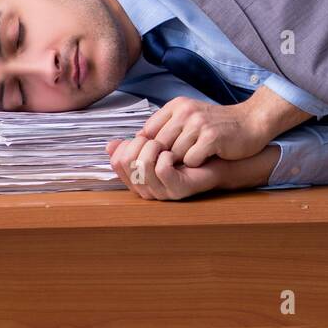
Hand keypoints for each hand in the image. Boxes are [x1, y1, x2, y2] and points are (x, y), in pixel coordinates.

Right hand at [105, 135, 231, 199]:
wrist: (217, 158)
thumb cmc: (187, 150)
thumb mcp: (158, 145)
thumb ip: (136, 145)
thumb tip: (110, 144)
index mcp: (138, 179)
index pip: (117, 162)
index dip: (125, 145)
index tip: (141, 136)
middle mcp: (147, 189)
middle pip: (126, 163)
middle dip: (138, 143)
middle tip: (154, 137)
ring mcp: (162, 192)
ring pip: (143, 166)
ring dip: (152, 146)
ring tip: (164, 142)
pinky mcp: (178, 190)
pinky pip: (161, 170)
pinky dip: (165, 156)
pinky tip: (174, 152)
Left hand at [138, 95, 272, 164]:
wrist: (251, 123)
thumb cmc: (219, 125)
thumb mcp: (190, 117)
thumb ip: (166, 126)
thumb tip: (137, 142)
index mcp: (177, 105)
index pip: (147, 131)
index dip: (152, 148)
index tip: (164, 153)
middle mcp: (185, 111)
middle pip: (159, 145)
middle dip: (167, 156)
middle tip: (181, 158)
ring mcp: (198, 123)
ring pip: (173, 154)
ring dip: (183, 160)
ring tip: (197, 154)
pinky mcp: (211, 137)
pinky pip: (191, 160)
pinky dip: (197, 163)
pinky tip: (207, 156)